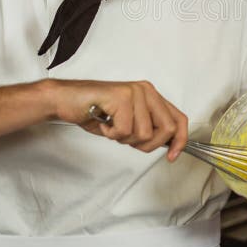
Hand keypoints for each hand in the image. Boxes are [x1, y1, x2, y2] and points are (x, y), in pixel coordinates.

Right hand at [48, 79, 187, 160]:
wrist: (67, 100)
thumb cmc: (96, 112)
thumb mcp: (129, 123)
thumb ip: (149, 129)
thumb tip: (170, 144)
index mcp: (152, 96)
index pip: (179, 119)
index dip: (180, 141)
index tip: (172, 156)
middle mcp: (147, 90)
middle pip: (167, 129)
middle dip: (148, 144)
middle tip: (127, 139)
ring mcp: (135, 92)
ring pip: (145, 133)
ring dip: (125, 139)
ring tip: (112, 127)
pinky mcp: (121, 97)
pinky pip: (125, 130)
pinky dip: (112, 134)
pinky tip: (104, 123)